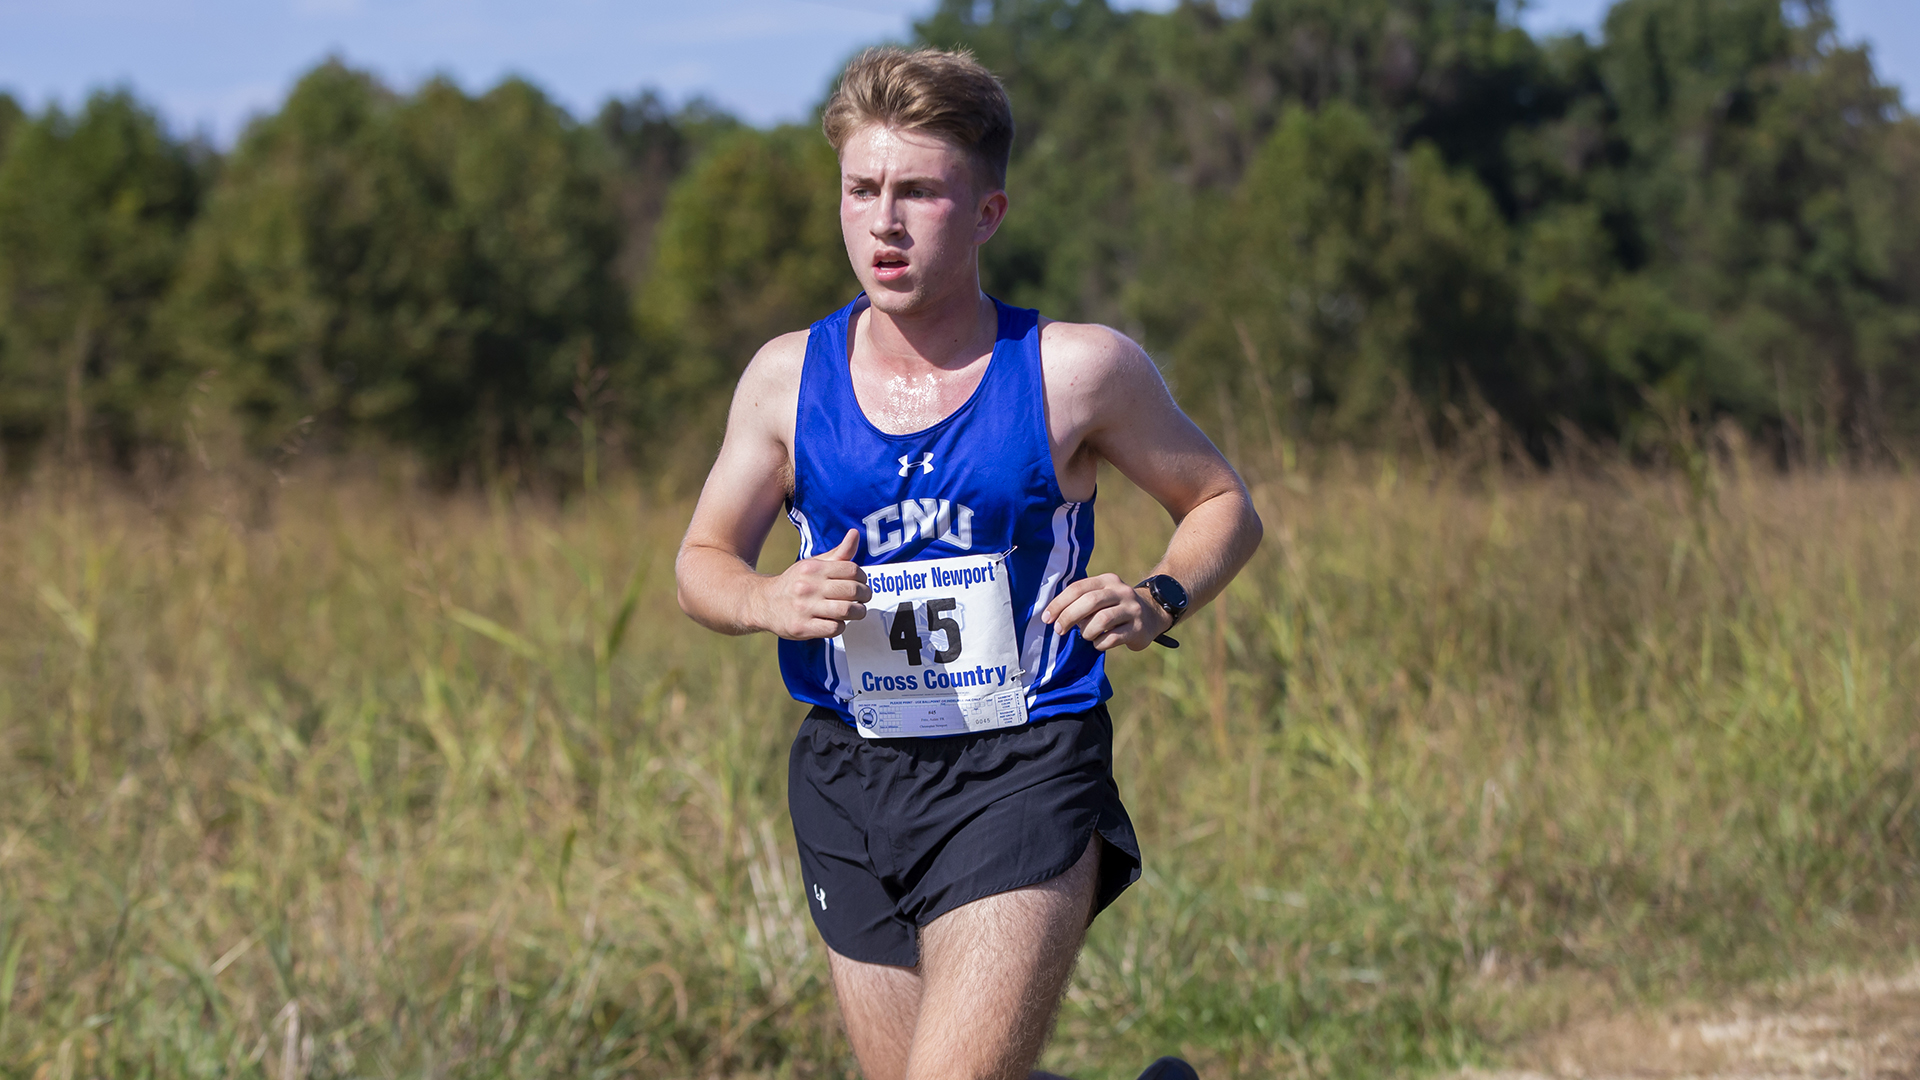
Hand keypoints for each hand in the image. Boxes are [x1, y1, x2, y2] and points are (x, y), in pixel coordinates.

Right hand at [757, 529, 870, 639]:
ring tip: (856, 611)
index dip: (862, 577)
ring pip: (846, 611)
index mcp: (813, 568)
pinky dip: (841, 626)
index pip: (851, 569)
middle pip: (852, 590)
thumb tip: (855, 534)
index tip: (861, 583)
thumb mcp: (813, 564)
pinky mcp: (802, 627)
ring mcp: (804, 608)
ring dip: (857, 612)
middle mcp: (808, 587)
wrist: (764, 603)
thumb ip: (838, 553)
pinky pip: (834, 628)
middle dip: (864, 596)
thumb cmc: (795, 583)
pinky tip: (836, 622)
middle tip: (863, 599)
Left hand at [1040, 573, 1173, 651]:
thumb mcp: (1101, 596)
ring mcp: (1132, 609)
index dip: (1059, 604)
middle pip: (1090, 602)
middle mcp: (1121, 591)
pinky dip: (1100, 643)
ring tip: (1086, 636)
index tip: (1046, 618)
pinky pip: (1113, 638)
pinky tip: (1098, 643)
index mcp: (1107, 580)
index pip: (1078, 588)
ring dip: (1087, 631)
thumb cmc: (1114, 608)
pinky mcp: (1138, 628)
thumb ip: (1080, 601)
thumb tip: (1051, 615)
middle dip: (1069, 617)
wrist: (1152, 614)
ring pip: (1102, 620)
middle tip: (1058, 630)